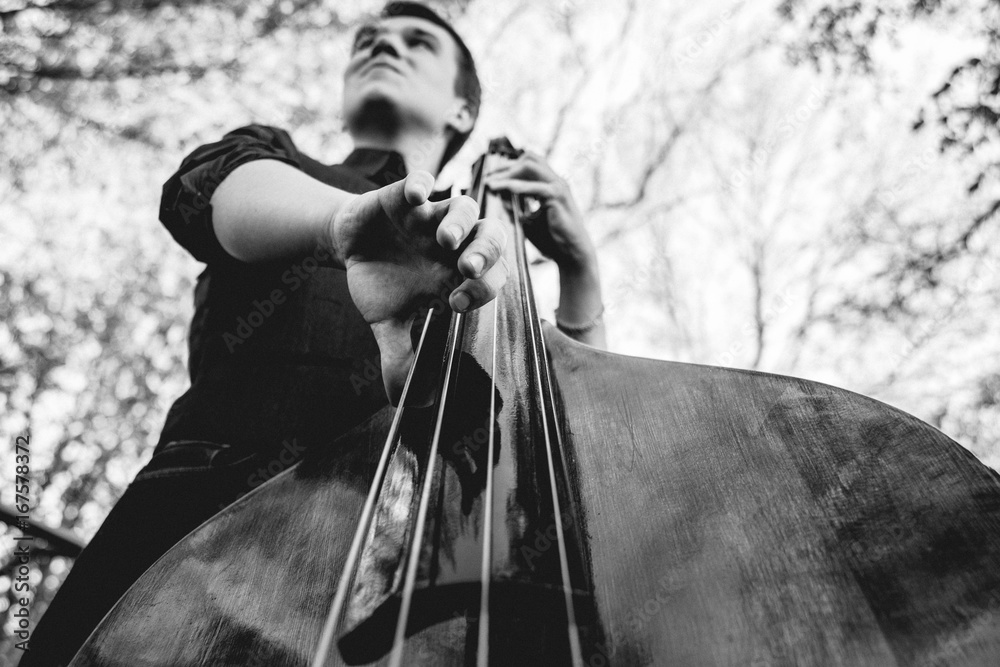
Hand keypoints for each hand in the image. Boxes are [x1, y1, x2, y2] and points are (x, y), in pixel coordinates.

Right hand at [330, 170, 507, 404]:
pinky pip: (422, 182)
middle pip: (491, 237)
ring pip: (465, 206)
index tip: (454, 304)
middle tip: (468, 267)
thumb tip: (409, 405)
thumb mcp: (386, 322)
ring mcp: (431, 217)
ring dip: (459, 221)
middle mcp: (453, 244)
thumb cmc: (379, 282)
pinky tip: (415, 198)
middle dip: (486, 251)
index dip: (481, 289)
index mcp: (456, 274)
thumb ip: (399, 356)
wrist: (350, 244)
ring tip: (443, 238)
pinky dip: (421, 186)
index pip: (490, 278)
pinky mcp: (404, 195)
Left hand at [484, 150, 596, 272]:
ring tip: (490, 184)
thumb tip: (499, 200)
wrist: (572, 255)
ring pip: (530, 166)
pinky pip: (534, 186)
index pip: (529, 164)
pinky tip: (501, 190)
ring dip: (507, 173)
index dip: (509, 167)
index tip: (491, 177)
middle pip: (529, 158)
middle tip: (488, 178)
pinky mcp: (557, 196)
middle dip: (506, 166)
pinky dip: (515, 186)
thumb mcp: (529, 221)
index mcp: (551, 185)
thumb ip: (517, 208)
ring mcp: (558, 186)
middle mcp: (556, 181)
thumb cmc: (553, 240)